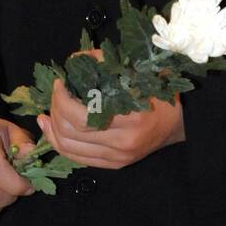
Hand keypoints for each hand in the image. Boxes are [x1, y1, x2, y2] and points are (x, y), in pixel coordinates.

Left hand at [38, 74, 184, 170]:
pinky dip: (60, 144)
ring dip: (52, 130)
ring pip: (69, 149)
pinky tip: (52, 130)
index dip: (62, 100)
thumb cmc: (158, 91)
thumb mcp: (136, 70)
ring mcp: (118, 157)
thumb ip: (104, 62)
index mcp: (131, 118)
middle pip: (71, 133)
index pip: (81, 116)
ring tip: (47, 114)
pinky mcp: (114, 165)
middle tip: (55, 94)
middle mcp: (123, 143)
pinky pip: (78, 159)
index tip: (60, 83)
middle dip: (55, 111)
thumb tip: (73, 60)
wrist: (179, 123)